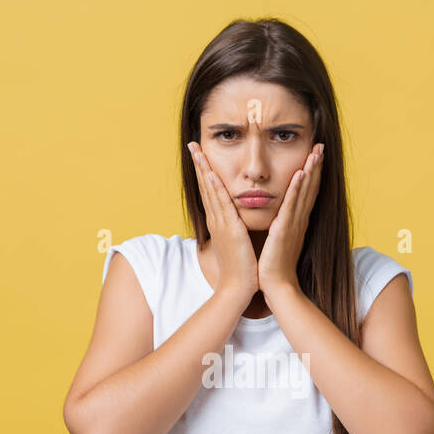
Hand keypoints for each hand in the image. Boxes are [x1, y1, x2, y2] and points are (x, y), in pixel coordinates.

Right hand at [187, 141, 257, 303]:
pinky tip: (210, 174)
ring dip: (203, 170)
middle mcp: (216, 220)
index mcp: (219, 222)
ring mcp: (220, 224)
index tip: (200, 155)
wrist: (239, 288)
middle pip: (205, 187)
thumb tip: (237, 221)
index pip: (210, 192)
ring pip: (210, 191)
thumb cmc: (241, 268)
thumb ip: (235, 229)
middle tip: (192, 144)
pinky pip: (222, 205)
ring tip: (197, 151)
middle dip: (199, 165)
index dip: (204, 172)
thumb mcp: (237, 242)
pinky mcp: (229, 230)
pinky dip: (215, 188)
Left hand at [257, 143, 322, 297]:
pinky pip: (292, 205)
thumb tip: (280, 219)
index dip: (313, 174)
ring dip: (311, 170)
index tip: (316, 155)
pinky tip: (301, 173)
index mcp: (297, 222)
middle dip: (316, 166)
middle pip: (310, 188)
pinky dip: (297, 189)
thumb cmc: (274, 267)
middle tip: (320, 145)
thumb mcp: (280, 241)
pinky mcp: (284, 230)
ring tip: (316, 151)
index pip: (307, 193)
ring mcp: (294, 224)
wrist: (277, 287)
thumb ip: (282, 227)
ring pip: (304, 192)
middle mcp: (299, 220)